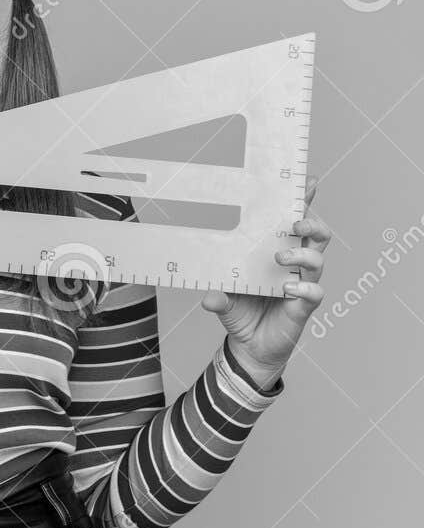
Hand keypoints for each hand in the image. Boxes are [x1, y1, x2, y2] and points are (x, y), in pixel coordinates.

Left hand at [202, 174, 329, 388]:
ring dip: (301, 253)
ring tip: (280, 258)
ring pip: (318, 259)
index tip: (310, 181)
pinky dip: (304, 288)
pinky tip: (289, 288)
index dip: (305, 201)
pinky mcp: (303, 306)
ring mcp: (302, 283)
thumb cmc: (241, 312)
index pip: (295, 222)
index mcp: (278, 252)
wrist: (249, 346)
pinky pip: (315, 292)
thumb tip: (209, 297)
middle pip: (317, 235)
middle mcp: (295, 264)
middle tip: (294, 223)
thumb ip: (218, 295)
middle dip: (312, 222)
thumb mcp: (223, 300)